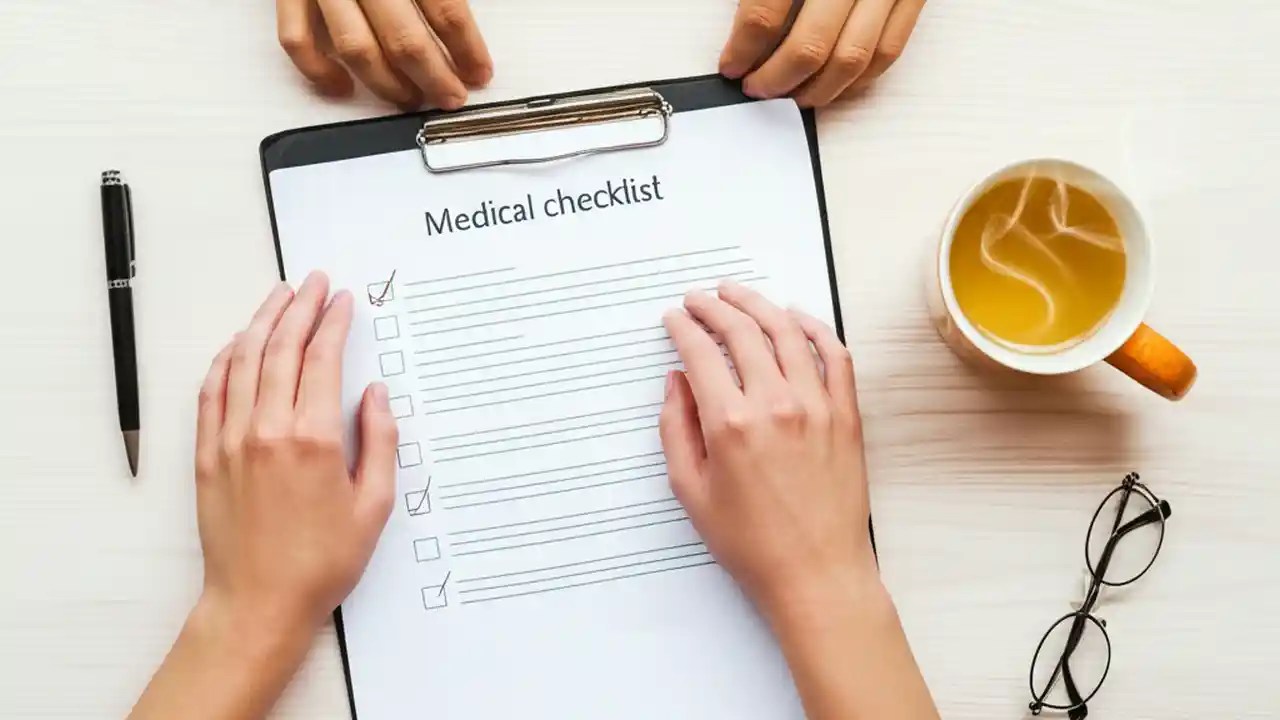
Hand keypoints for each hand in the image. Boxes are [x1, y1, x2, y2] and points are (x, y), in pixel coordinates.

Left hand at [194, 272, 396, 636]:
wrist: (259, 602)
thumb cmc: (321, 562)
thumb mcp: (373, 506)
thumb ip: (379, 441)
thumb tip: (375, 394)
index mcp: (313, 439)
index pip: (322, 360)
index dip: (333, 323)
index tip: (343, 301)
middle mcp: (267, 430)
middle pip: (281, 348)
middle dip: (299, 308)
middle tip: (314, 283)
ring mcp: (231, 440)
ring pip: (243, 360)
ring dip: (262, 322)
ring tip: (279, 297)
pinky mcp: (208, 455)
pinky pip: (212, 391)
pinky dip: (226, 359)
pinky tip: (238, 343)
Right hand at [276, 0, 492, 108]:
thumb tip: (462, 23)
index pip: (446, 9)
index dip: (468, 49)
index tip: (479, 72)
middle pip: (405, 39)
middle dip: (435, 78)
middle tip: (451, 96)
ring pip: (357, 49)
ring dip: (388, 85)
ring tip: (410, 98)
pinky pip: (296, 39)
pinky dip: (318, 71)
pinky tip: (343, 85)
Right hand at [659, 281, 876, 619]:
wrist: (816, 574)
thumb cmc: (751, 543)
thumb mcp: (691, 491)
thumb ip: (676, 429)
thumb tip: (677, 382)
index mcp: (730, 424)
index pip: (702, 354)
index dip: (683, 329)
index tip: (675, 320)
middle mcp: (775, 405)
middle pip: (742, 332)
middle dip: (715, 307)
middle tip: (699, 299)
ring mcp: (816, 406)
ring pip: (787, 332)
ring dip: (759, 305)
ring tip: (738, 293)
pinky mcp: (846, 415)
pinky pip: (834, 355)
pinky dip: (814, 327)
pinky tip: (795, 317)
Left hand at [719, 0, 926, 106]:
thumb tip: (738, 25)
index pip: (764, 14)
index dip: (743, 49)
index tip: (732, 65)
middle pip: (809, 45)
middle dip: (776, 79)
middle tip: (757, 87)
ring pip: (851, 58)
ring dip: (816, 90)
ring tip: (792, 94)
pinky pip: (888, 50)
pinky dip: (858, 79)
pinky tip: (833, 83)